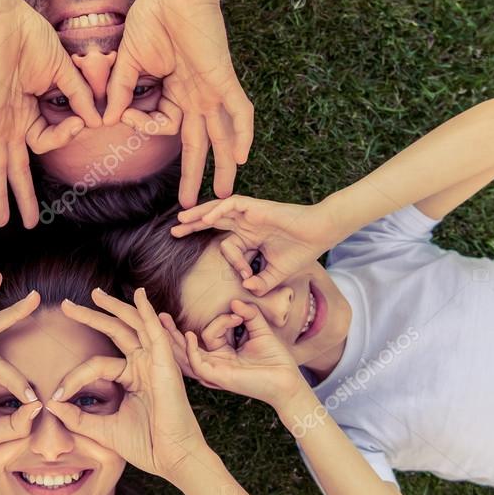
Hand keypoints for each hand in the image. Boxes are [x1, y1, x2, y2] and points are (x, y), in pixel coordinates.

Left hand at [0, 0, 101, 227]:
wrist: (2, 19)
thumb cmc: (29, 37)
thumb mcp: (62, 72)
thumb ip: (78, 97)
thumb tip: (98, 120)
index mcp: (27, 109)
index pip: (46, 139)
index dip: (65, 137)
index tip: (81, 123)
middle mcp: (9, 121)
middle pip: (15, 166)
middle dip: (20, 196)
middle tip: (25, 222)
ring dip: (1, 195)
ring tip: (2, 222)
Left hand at [45, 288, 209, 481]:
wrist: (173, 459)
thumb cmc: (145, 445)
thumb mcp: (103, 428)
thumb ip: (78, 416)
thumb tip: (51, 404)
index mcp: (132, 377)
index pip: (97, 364)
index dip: (73, 378)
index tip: (55, 397)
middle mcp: (144, 365)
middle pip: (115, 332)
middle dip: (91, 316)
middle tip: (67, 305)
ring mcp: (155, 362)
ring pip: (132, 325)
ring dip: (114, 307)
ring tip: (93, 293)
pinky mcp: (165, 363)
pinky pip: (154, 331)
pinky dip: (147, 312)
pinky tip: (139, 296)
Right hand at [103, 0, 252, 204]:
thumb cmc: (152, 18)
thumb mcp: (129, 63)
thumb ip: (119, 92)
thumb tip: (105, 120)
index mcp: (174, 90)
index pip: (166, 125)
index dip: (146, 130)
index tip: (127, 117)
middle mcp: (195, 94)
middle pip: (199, 143)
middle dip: (196, 175)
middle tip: (196, 205)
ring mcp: (211, 88)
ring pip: (221, 135)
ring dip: (223, 165)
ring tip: (225, 194)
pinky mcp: (222, 77)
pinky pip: (238, 110)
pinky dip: (243, 132)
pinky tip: (244, 155)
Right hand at [168, 302, 309, 409]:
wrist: (288, 379)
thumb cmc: (276, 359)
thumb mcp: (260, 330)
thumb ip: (248, 314)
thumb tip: (235, 302)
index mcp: (222, 354)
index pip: (208, 333)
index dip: (222, 319)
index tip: (240, 315)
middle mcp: (215, 362)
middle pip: (186, 346)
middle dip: (171, 330)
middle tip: (158, 314)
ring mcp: (214, 370)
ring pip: (185, 354)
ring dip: (172, 337)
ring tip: (161, 320)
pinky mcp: (218, 377)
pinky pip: (197, 363)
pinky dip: (191, 349)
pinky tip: (189, 335)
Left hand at [172, 195, 338, 295]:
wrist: (319, 234)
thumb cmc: (300, 251)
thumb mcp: (276, 273)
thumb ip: (261, 282)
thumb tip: (247, 290)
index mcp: (250, 236)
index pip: (227, 244)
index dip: (232, 261)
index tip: (243, 274)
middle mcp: (246, 223)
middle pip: (213, 221)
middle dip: (193, 226)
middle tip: (174, 231)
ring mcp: (249, 214)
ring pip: (217, 210)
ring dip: (198, 214)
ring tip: (181, 218)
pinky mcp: (256, 207)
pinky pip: (232, 205)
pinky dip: (218, 210)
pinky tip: (206, 218)